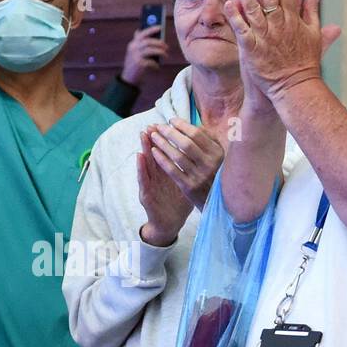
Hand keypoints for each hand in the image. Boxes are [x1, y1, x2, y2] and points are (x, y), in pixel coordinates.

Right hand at [120, 27, 168, 86]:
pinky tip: (157, 67)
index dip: (151, 29)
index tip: (160, 27)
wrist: (128, 79)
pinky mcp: (139, 64)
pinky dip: (156, 64)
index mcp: (132, 44)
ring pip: (151, 50)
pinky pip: (151, 61)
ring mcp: (135, 56)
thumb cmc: (135, 65)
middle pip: (148, 41)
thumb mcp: (136, 54)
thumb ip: (141, 45)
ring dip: (161, 52)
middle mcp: (133, 49)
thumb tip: (154, 37)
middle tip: (166, 46)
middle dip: (159, 43)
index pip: (142, 33)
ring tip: (166, 55)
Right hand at [137, 129, 191, 246]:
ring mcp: (150, 185)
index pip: (165, 151)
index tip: (166, 123)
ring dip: (144, 147)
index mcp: (166, 172)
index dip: (165, 138)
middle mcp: (156, 176)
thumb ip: (190, 168)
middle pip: (154, 153)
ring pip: (146, 163)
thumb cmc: (179, 202)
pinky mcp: (145, 195)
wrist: (169, 224)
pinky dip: (141, 168)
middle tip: (152, 123)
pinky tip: (139, 157)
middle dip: (154, 138)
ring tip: (143, 134)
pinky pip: (143, 180)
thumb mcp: (187, 183)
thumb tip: (207, 152)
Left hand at [146, 118, 223, 211]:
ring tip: (153, 136)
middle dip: (170, 133)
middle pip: (186, 143)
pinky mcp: (189, 187)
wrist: (218, 203)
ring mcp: (199, 176)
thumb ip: (209, 141)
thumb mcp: (220, 157)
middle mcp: (210, 164)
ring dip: (163, 144)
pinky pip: (172, 170)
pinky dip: (162, 159)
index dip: (182, 125)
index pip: (197, 134)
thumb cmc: (216, 175)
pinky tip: (153, 151)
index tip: (171, 120)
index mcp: (218, 153)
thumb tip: (195, 125)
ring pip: (177, 156)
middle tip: (158, 126)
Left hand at [225, 0, 341, 103]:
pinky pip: (242, 29)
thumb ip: (312, 13)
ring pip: (254, 8)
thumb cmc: (305, 63)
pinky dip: (236, 16)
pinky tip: (229, 2)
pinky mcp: (252, 49)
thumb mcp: (313, 35)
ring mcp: (266, 36)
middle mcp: (280, 25)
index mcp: (293, 20)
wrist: (296, 88)